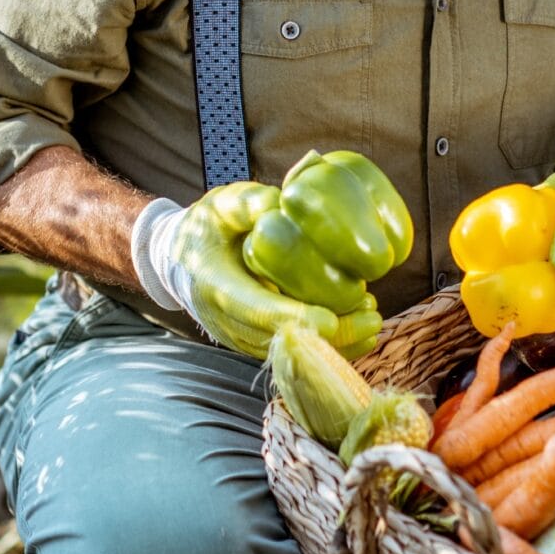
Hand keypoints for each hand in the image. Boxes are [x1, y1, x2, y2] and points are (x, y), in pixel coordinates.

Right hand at [135, 184, 382, 358]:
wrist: (181, 259)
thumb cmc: (205, 228)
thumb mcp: (220, 205)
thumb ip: (248, 203)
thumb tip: (283, 201)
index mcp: (216, 287)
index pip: (256, 310)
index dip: (294, 318)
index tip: (330, 320)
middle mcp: (227, 322)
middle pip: (283, 338)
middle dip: (330, 335)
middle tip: (373, 315)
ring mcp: (240, 337)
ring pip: (292, 352)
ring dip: (335, 343)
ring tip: (373, 319)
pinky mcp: (255, 342)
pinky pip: (294, 351)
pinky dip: (327, 345)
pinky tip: (360, 331)